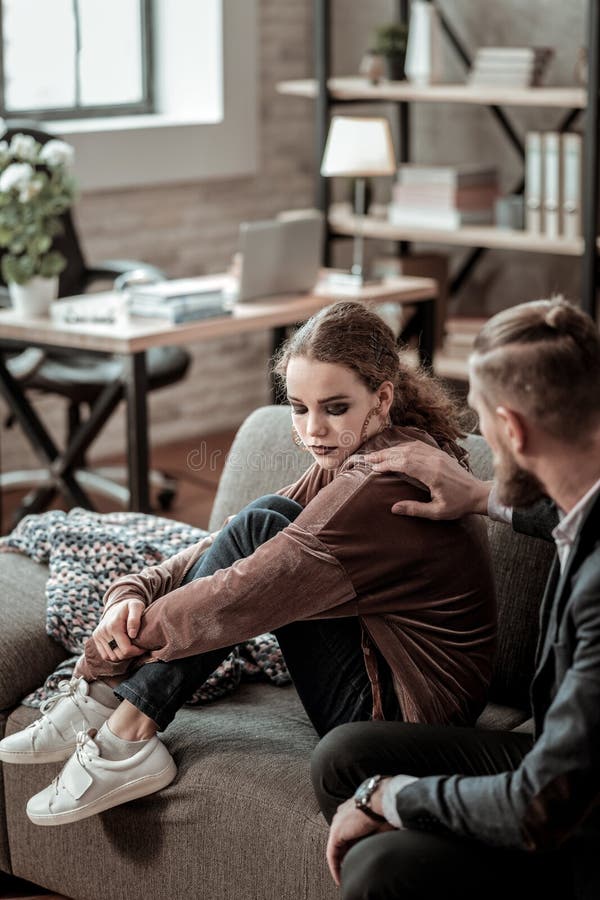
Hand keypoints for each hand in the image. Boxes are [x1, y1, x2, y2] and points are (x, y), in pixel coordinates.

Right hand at [93, 598, 145, 662]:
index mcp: (113, 626)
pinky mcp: (96, 638)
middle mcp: (103, 632)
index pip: (126, 650)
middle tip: (139, 647)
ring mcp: (98, 636)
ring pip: (112, 657)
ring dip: (123, 656)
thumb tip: (132, 635)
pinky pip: (105, 655)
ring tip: (131, 647)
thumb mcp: (136, 607)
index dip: (137, 651)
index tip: (144, 647)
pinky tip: (123, 648)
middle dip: (131, 654)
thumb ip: (135, 619)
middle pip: (119, 655)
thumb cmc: (130, 606)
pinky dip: (115, 655)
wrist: (117, 604)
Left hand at [326, 797, 393, 885]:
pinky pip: (331, 853)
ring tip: (344, 878)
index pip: (347, 832)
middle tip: (349, 871)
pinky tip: (339, 878)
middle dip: (344, 857)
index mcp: (352, 811)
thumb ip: (375, 835)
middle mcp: (342, 816)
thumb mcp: (380, 825)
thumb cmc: (385, 810)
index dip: (351, 847)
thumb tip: (380, 847)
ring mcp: (337, 823)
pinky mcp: (336, 832)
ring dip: (339, 864)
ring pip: (334, 848)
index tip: (356, 857)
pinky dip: (334, 867)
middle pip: (340, 840)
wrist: (381, 800)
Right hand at [364, 441, 492, 518]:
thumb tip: (394, 508)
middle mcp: (434, 460)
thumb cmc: (459, 505)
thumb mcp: (437, 512)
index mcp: (432, 474)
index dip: (387, 464)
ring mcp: (438, 455)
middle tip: (368, 458)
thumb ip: (415, 509)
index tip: (374, 468)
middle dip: (385, 455)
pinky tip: (396, 450)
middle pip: (404, 452)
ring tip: (378, 455)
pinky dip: (404, 446)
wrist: (478, 494)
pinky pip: (419, 445)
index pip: (404, 463)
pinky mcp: (440, 454)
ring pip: (410, 447)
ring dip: (393, 450)